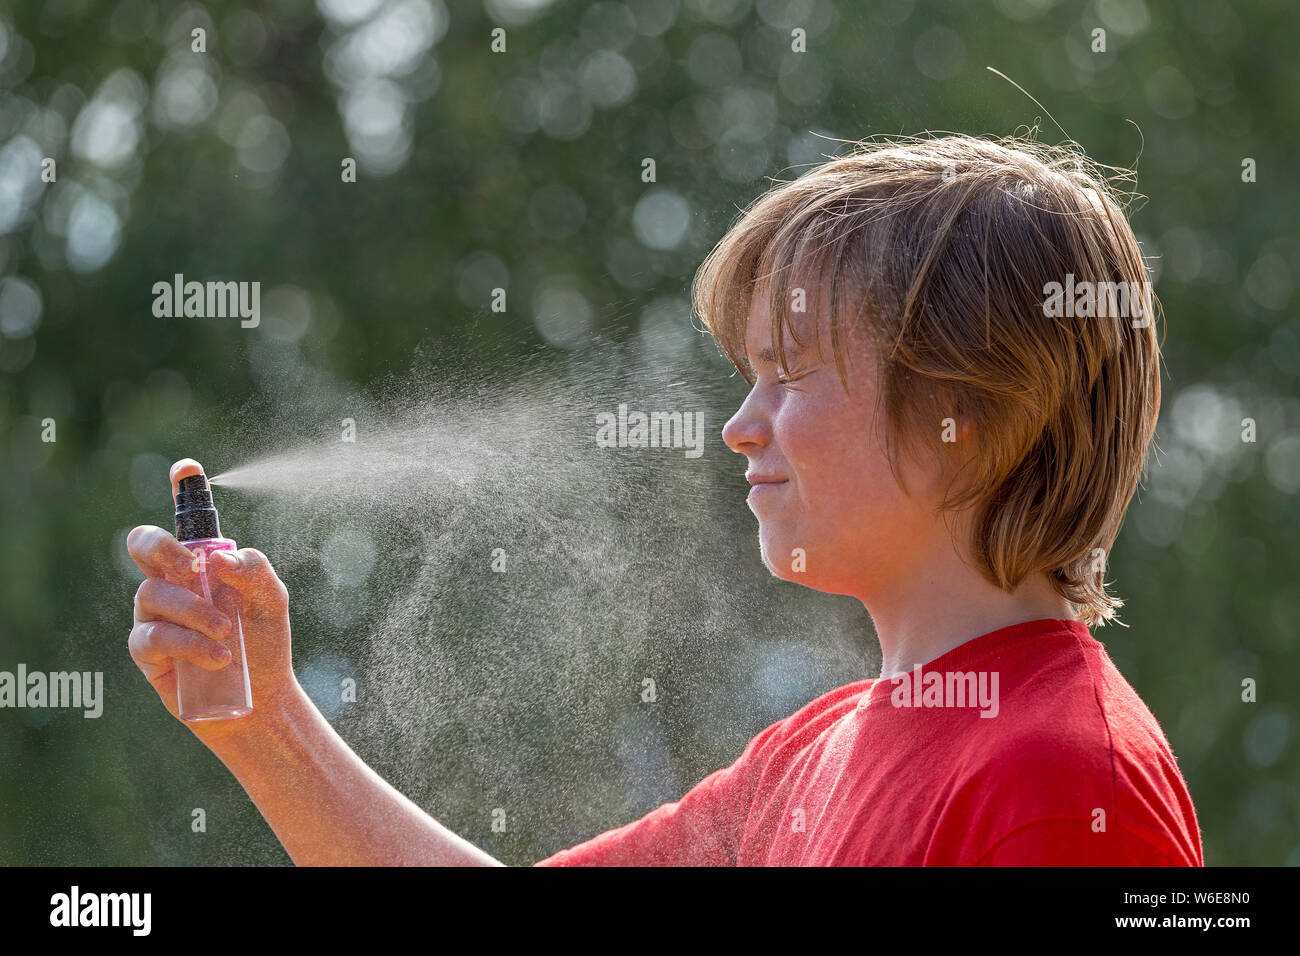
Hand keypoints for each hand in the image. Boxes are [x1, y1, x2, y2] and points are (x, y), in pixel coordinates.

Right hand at [126, 461, 296, 744]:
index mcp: (202, 563)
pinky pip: (152, 636)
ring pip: (152, 594)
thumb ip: (253, 570)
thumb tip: (219, 558)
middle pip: (144, 545)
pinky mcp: (148, 653)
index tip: (187, 468)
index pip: (186, 520)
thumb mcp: (271, 600)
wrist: (260, 700)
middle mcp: (172, 583)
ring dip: (193, 611)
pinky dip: (188, 644)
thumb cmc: (264, 645)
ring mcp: (155, 616)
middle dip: (161, 547)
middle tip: (190, 566)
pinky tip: (218, 657)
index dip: (183, 490)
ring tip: (226, 634)